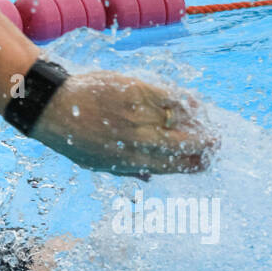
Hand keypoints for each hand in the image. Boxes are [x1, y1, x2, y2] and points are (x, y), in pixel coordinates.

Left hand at [31, 71, 215, 176]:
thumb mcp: (97, 163)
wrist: (55, 108)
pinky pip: (175, 96)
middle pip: (190, 144)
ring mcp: (141, 115)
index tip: (207, 161)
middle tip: (216, 142)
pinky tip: (193, 103)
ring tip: (206, 121)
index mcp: (132, 161)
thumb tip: (148, 179)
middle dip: (209, 145)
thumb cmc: (73, 137)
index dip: (198, 164)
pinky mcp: (139, 92)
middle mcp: (141, 140)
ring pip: (187, 119)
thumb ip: (125, 169)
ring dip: (202, 121)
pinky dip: (189, 101)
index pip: (176, 166)